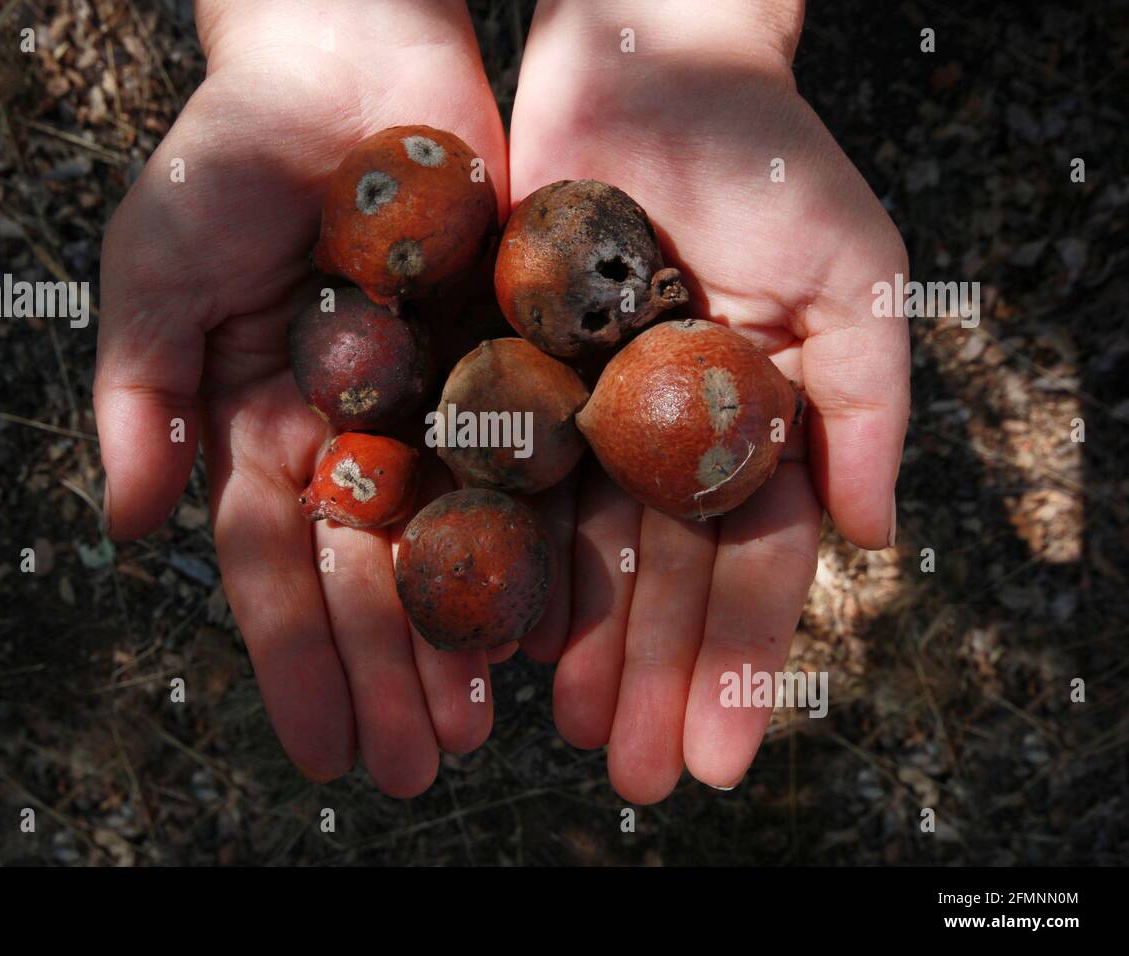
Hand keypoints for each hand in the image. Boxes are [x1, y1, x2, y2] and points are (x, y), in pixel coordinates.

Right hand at [94, 0, 508, 796]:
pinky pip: (527, 465)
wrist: (344, 53)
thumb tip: (123, 525)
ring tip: (482, 730)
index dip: (295, 659)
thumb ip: (140, 391)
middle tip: (419, 768)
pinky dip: (538, 541)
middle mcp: (350, 433)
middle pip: (371, 575)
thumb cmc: (230, 152)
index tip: (318, 751)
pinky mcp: (507, 365)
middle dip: (388, 674)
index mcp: (261, 426)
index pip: (276, 565)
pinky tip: (554, 624)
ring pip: (451, 541)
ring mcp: (432, 405)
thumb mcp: (157, 267)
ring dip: (460, 638)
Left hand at [508, 0, 909, 801]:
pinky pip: (497, 478)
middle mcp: (665, 438)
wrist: (645, 55)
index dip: (733, 660)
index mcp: (751, 429)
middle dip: (648, 678)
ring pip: (575, 549)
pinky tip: (486, 628)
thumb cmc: (766, 154)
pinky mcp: (506, 374)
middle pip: (655, 579)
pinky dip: (494, 552)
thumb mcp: (851, 270)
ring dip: (572, 643)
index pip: (748, 566)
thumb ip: (862, 401)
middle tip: (630, 776)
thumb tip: (875, 540)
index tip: (717, 755)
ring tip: (558, 728)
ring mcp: (584, 413)